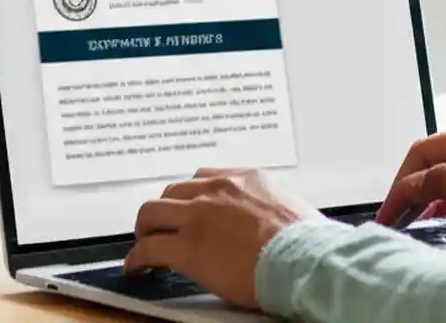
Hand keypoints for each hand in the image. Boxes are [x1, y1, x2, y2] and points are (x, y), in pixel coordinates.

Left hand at [125, 168, 323, 308]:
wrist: (304, 259)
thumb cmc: (308, 241)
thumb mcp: (289, 206)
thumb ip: (267, 206)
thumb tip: (266, 223)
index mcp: (245, 179)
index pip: (205, 177)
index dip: (192, 196)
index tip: (190, 209)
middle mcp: (218, 189)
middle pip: (173, 191)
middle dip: (165, 210)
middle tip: (162, 227)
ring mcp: (198, 217)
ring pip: (152, 213)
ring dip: (146, 229)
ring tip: (144, 244)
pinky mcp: (186, 248)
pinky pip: (148, 249)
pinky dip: (137, 259)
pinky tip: (137, 269)